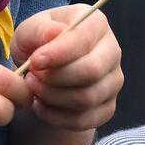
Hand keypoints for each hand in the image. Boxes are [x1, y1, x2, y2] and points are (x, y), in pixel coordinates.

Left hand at [11, 4, 122, 130]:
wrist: (44, 70)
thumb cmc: (39, 44)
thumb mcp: (31, 30)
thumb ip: (40, 30)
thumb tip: (56, 33)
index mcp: (97, 25)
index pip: (85, 40)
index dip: (59, 54)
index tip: (34, 62)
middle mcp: (112, 52)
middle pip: (91, 71)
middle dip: (55, 78)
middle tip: (30, 77)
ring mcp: (113, 82)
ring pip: (87, 98)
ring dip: (53, 97)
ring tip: (33, 89)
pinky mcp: (107, 107)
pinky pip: (85, 120)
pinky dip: (56, 117)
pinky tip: (40, 106)